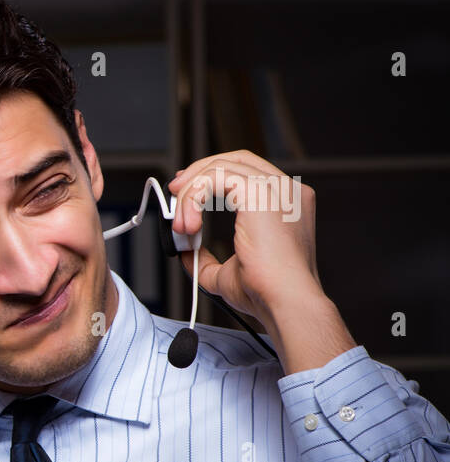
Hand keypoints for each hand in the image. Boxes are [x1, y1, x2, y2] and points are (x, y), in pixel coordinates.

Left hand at [167, 150, 325, 332]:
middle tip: (174, 192)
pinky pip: (214, 179)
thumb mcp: (226, 273)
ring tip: (180, 225)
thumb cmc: (265, 293)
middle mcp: (286, 190)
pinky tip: (188, 225)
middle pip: (234, 159)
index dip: (212, 174)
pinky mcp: (259, 193)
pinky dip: (193, 198)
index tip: (185, 189)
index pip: (247, 171)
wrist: (284, 302)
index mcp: (287, 203)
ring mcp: (276, 188)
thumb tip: (185, 252)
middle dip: (198, 172)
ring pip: (220, 168)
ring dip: (190, 193)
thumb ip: (206, 259)